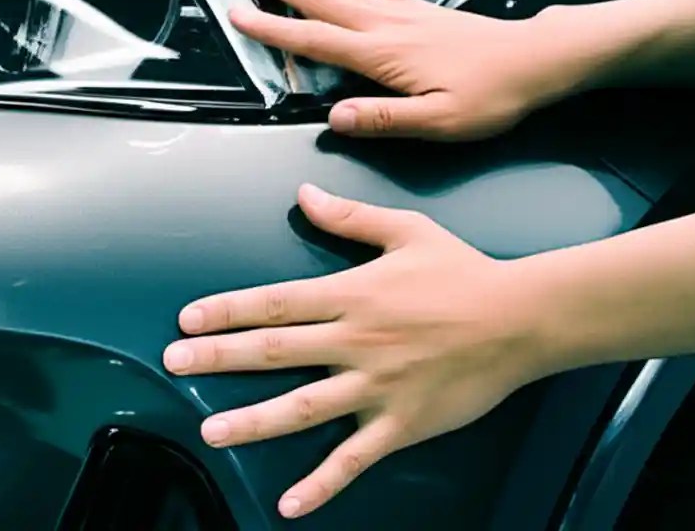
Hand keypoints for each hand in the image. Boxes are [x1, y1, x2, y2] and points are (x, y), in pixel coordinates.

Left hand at [163, 184, 560, 517]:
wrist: (520, 319)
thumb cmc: (464, 272)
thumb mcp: (406, 231)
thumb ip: (349, 217)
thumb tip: (303, 194)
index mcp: (353, 294)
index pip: (276, 302)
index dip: (227, 310)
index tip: (188, 319)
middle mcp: (356, 341)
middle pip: (275, 350)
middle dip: (219, 359)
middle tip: (174, 365)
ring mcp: (377, 386)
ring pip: (303, 407)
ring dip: (253, 420)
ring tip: (211, 432)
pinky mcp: (401, 423)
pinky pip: (354, 459)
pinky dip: (321, 483)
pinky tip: (289, 502)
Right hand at [229, 0, 593, 140]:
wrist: (534, 62)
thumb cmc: (492, 96)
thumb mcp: (437, 122)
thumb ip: (383, 118)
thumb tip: (336, 119)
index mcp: (384, 56)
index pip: (315, 41)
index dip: (272, 29)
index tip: (238, 14)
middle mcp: (387, 27)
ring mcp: (402, 13)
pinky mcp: (417, 10)